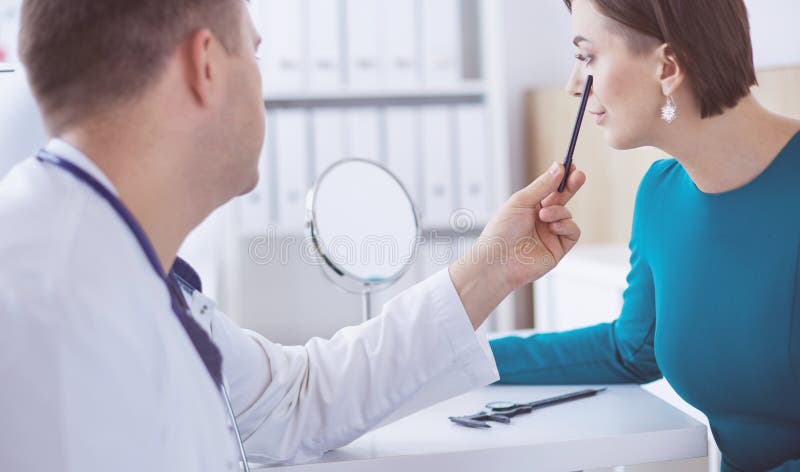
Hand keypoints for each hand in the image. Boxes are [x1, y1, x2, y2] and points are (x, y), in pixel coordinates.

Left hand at [449, 162, 585, 327]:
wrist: (498, 261)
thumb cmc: (501, 232)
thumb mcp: (520, 202)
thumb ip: (542, 186)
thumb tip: (558, 166)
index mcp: (529, 206)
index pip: (549, 188)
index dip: (560, 177)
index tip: (570, 164)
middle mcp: (541, 219)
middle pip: (562, 198)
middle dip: (571, 186)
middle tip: (578, 175)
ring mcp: (550, 234)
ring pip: (567, 214)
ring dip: (559, 211)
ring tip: (545, 215)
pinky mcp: (558, 248)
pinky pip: (573, 231)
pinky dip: (566, 225)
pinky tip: (553, 227)